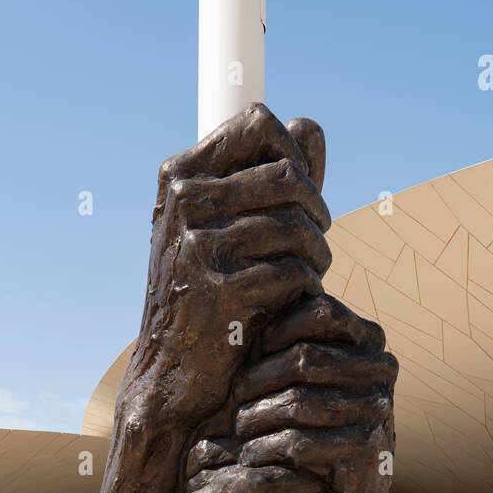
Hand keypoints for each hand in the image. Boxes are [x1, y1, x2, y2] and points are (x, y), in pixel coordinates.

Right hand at [121, 105, 331, 438]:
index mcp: (180, 175)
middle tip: (318, 239)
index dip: (294, 153)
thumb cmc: (208, 292)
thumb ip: (271, 175)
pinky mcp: (221, 290)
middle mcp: (184, 202)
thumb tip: (309, 127)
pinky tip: (299, 297)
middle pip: (288, 175)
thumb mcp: (227, 225)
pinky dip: (307, 285)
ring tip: (313, 269)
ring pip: (297, 224)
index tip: (301, 194)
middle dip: (317, 209)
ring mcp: (199, 245)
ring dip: (319, 251)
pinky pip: (294, 270)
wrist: (174, 370)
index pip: (258, 122)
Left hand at [234, 295, 398, 492]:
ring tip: (238, 432)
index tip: (248, 358)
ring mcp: (379, 409)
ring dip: (256, 419)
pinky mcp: (368, 451)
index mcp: (369, 341)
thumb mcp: (305, 381)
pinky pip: (300, 442)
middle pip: (302, 358)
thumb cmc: (316, 434)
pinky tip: (253, 458)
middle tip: (232, 402)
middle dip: (257, 380)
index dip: (273, 331)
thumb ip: (291, 342)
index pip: (318, 310)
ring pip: (296, 402)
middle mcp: (382, 369)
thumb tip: (248, 298)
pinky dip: (268, 449)